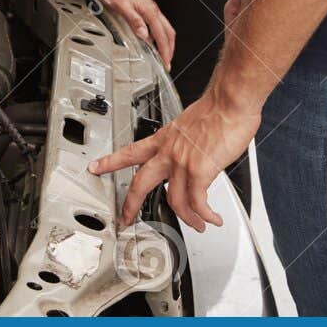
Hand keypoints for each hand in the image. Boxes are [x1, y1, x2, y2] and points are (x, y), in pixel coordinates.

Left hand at [89, 89, 259, 231]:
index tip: (96, 167)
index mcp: (164, 139)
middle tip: (125, 217)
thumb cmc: (216, 108)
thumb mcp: (189, 123)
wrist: (230, 101)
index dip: (110, 162)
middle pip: (140, 183)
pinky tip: (212, 218)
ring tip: (197, 225)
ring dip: (187, 218)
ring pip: (174, 201)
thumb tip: (190, 149)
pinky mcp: (200, 171)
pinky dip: (206, 215)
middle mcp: (169, 152)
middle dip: (130, 204)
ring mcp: (182, 163)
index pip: (130, 152)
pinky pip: (198, 203)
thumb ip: (184, 140)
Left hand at [94, 0, 174, 68]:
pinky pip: (159, 24)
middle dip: (170, 49)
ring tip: (163, 54)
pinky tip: (153, 40)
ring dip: (166, 42)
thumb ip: (134, 21)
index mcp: (149, 11)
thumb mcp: (121, 7)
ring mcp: (151, 8)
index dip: (164, 51)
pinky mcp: (146, 7)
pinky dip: (160, 35)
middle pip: (169, 32)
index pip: (161, 36)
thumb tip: (144, 35)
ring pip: (166, 28)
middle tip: (168, 62)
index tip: (166, 62)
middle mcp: (153, 9)